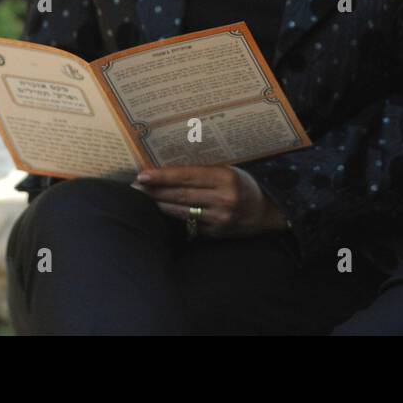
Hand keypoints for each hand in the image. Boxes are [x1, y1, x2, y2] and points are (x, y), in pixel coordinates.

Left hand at [133, 165, 288, 237]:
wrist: (268, 212)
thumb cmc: (246, 185)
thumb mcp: (230, 170)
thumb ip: (205, 171)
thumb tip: (171, 169)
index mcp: (226, 177)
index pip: (187, 176)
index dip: (163, 175)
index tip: (143, 174)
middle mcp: (222, 199)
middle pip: (180, 194)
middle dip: (154, 190)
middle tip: (134, 186)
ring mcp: (219, 218)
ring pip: (180, 211)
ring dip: (159, 203)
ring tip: (143, 197)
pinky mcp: (215, 233)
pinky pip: (188, 223)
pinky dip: (173, 215)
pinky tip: (162, 210)